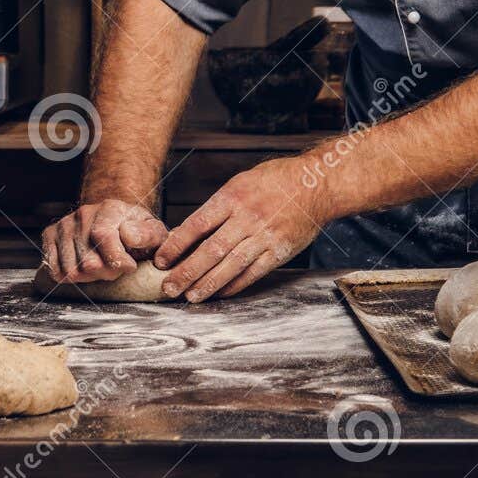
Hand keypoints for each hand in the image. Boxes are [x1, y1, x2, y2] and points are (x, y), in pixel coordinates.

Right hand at [40, 199, 167, 283]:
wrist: (115, 221)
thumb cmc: (135, 231)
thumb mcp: (154, 231)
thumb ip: (148, 234)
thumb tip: (129, 235)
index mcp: (109, 208)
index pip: (103, 236)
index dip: (117, 260)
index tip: (129, 267)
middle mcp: (83, 213)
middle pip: (88, 261)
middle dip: (106, 273)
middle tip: (116, 268)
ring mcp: (65, 224)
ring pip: (72, 270)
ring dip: (89, 277)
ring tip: (101, 266)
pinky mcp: (50, 235)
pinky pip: (55, 270)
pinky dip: (70, 277)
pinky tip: (83, 268)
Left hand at [156, 157, 326, 301]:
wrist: (316, 184)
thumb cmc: (274, 180)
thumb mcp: (241, 182)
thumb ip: (218, 207)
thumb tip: (189, 232)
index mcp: (233, 197)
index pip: (197, 224)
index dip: (176, 245)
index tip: (161, 260)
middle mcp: (247, 217)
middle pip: (211, 250)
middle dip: (187, 271)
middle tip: (168, 288)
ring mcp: (265, 236)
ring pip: (231, 265)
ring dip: (208, 284)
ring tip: (191, 296)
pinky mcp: (280, 251)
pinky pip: (254, 272)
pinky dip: (235, 285)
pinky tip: (221, 293)